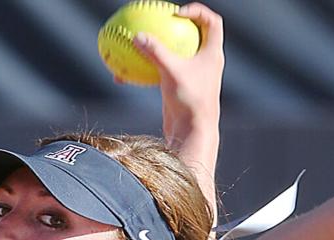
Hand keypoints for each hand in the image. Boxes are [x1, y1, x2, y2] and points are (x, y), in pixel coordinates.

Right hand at [127, 3, 224, 119]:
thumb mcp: (171, 73)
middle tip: (153, 20)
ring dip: (154, 48)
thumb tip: (137, 36)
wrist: (192, 133)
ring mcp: (191, 75)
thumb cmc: (190, 103)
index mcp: (212, 54)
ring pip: (172, 54)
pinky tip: (121, 74)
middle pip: (192, 34)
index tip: (176, 13)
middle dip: (173, 25)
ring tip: (134, 41)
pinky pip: (158, 72)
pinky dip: (143, 71)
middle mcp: (204, 62)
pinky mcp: (178, 86)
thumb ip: (155, 52)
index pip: (212, 23)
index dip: (198, 12)